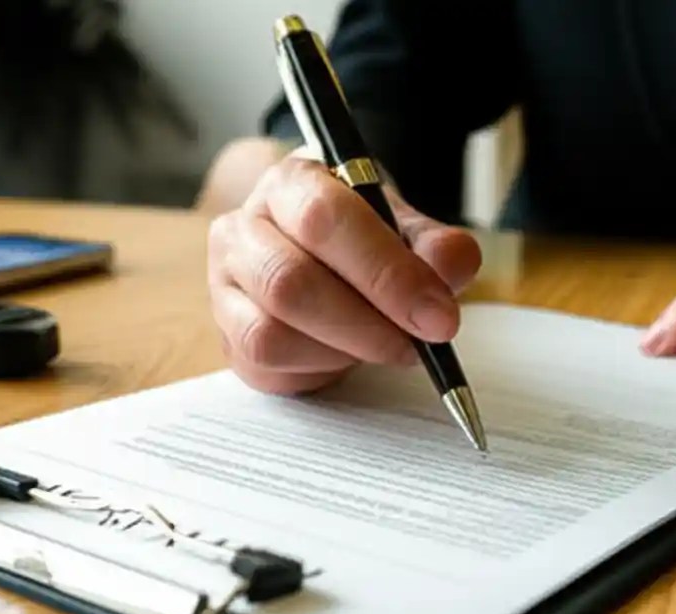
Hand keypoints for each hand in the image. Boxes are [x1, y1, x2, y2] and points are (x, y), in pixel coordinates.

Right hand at [208, 152, 480, 393]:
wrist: (325, 265)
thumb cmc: (364, 242)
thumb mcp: (408, 232)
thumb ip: (436, 246)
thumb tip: (449, 265)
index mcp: (292, 183)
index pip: (325, 217)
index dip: (385, 272)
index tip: (437, 315)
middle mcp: (244, 227)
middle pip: (290, 283)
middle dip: (368, 325)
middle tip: (418, 344)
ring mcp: (226, 283)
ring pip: (271, 333)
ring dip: (343, 351)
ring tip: (382, 345)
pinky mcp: (228, 334)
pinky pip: (266, 365)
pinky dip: (318, 368)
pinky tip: (344, 354)